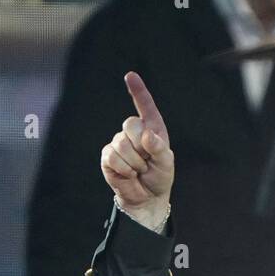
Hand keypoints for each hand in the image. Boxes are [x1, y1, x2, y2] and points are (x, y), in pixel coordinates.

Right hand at [100, 71, 173, 228]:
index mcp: (151, 128)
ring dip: (134, 163)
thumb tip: (147, 135)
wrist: (147, 199)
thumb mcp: (166, 163)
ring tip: (138, 170)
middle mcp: (134, 132)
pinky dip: (124, 169)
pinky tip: (128, 174)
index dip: (138, 91)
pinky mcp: (108, 156)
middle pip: (131, 124)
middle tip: (147, 162)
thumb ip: (159, 148)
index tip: (131, 76)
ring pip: (121, 143)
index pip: (145, 106)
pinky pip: (113, 157)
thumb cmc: (159, 178)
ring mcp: (118, 142)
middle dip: (141, 147)